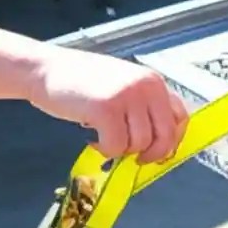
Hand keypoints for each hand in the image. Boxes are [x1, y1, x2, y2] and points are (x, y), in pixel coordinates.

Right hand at [29, 47, 189, 163]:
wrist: (46, 69)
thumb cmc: (83, 81)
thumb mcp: (124, 85)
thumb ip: (144, 106)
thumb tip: (161, 143)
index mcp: (153, 81)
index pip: (180, 118)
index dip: (172, 141)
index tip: (158, 152)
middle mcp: (146, 87)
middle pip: (165, 136)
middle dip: (151, 154)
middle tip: (134, 158)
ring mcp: (127, 97)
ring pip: (139, 144)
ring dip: (121, 150)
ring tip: (104, 137)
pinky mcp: (106, 109)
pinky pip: (116, 146)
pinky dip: (105, 150)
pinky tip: (93, 139)